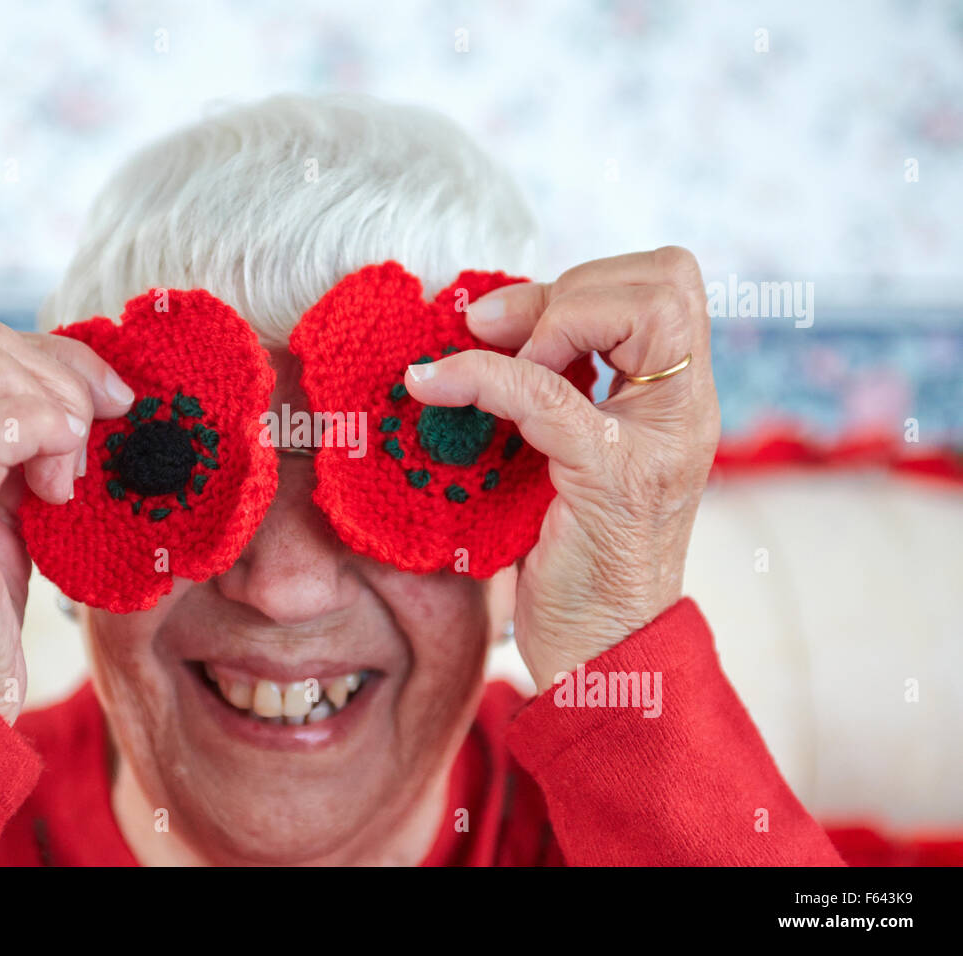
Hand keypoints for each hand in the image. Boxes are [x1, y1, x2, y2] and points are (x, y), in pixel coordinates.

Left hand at [404, 247, 720, 689]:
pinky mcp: (610, 479)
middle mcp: (685, 413)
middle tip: (496, 331)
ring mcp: (657, 444)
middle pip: (667, 277)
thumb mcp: (575, 457)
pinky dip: (480, 376)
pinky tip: (430, 386)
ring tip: (483, 359)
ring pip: (634, 311)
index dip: (590, 280)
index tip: (516, 327)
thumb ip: (561, 390)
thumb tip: (490, 324)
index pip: (671, 281)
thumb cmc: (578, 559)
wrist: (606, 658)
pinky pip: (545, 393)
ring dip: (544, 318)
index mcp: (680, 402)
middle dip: (568, 287)